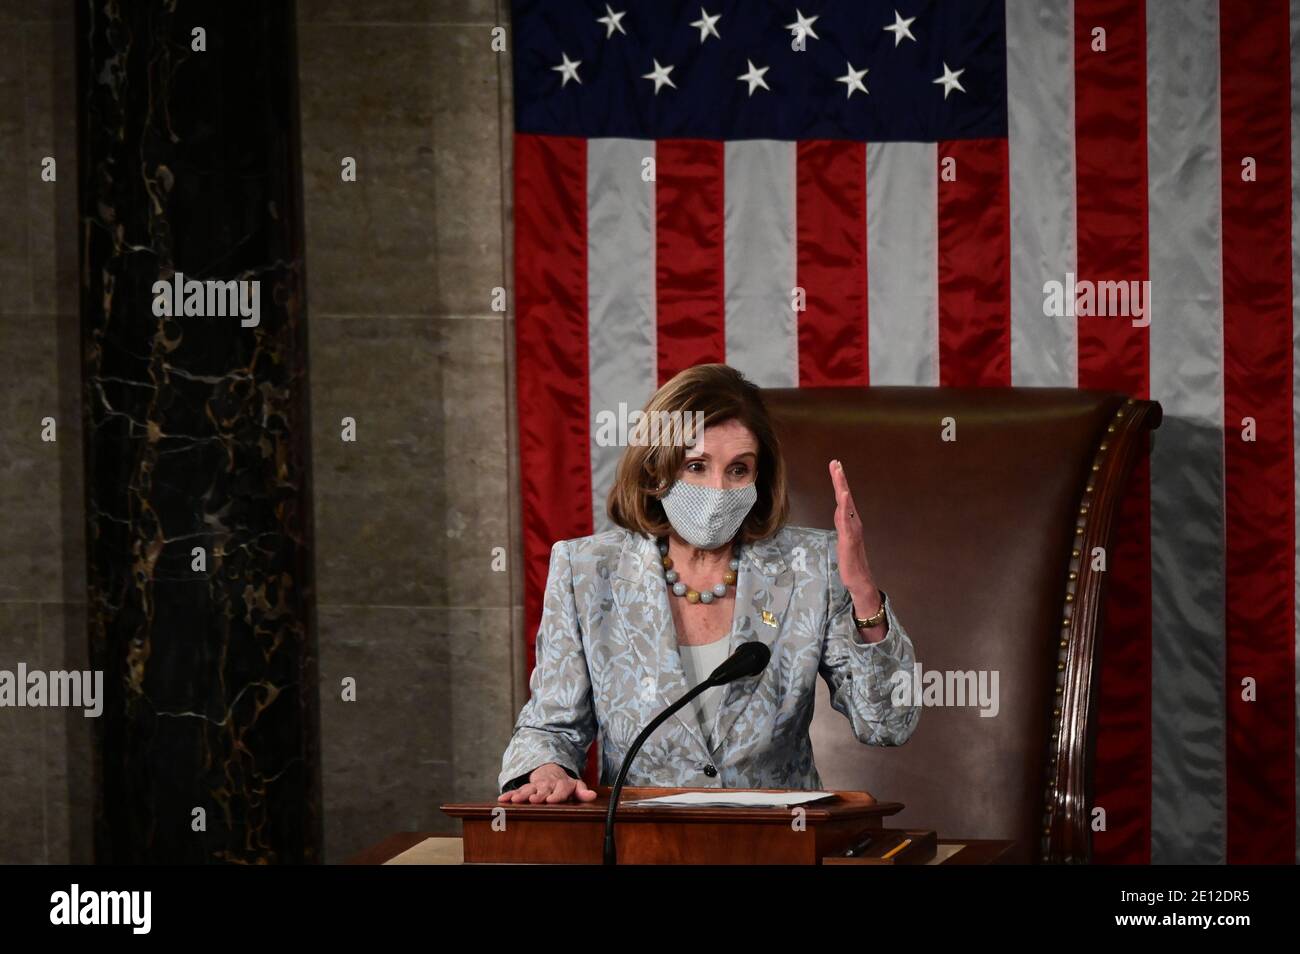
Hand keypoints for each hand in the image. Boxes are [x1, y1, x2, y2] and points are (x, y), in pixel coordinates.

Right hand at [496, 762, 597, 803]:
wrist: (551, 771)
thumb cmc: (564, 783)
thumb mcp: (576, 785)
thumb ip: (583, 792)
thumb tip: (593, 796)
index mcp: (560, 785)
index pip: (559, 790)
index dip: (556, 795)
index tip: (550, 800)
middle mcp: (547, 785)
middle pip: (542, 790)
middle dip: (537, 795)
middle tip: (532, 799)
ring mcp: (535, 786)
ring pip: (528, 790)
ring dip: (521, 794)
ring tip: (515, 800)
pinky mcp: (526, 787)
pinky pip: (516, 790)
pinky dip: (509, 795)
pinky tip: (502, 799)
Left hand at [829, 459, 881, 617]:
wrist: (859, 579)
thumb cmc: (851, 560)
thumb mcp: (843, 537)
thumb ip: (842, 523)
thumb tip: (839, 510)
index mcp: (850, 521)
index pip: (843, 498)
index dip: (839, 482)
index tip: (835, 466)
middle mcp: (853, 522)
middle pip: (845, 496)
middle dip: (840, 479)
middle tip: (835, 462)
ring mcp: (852, 529)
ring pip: (846, 504)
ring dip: (842, 487)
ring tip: (839, 472)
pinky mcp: (849, 537)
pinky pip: (847, 519)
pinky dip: (845, 505)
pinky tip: (843, 495)